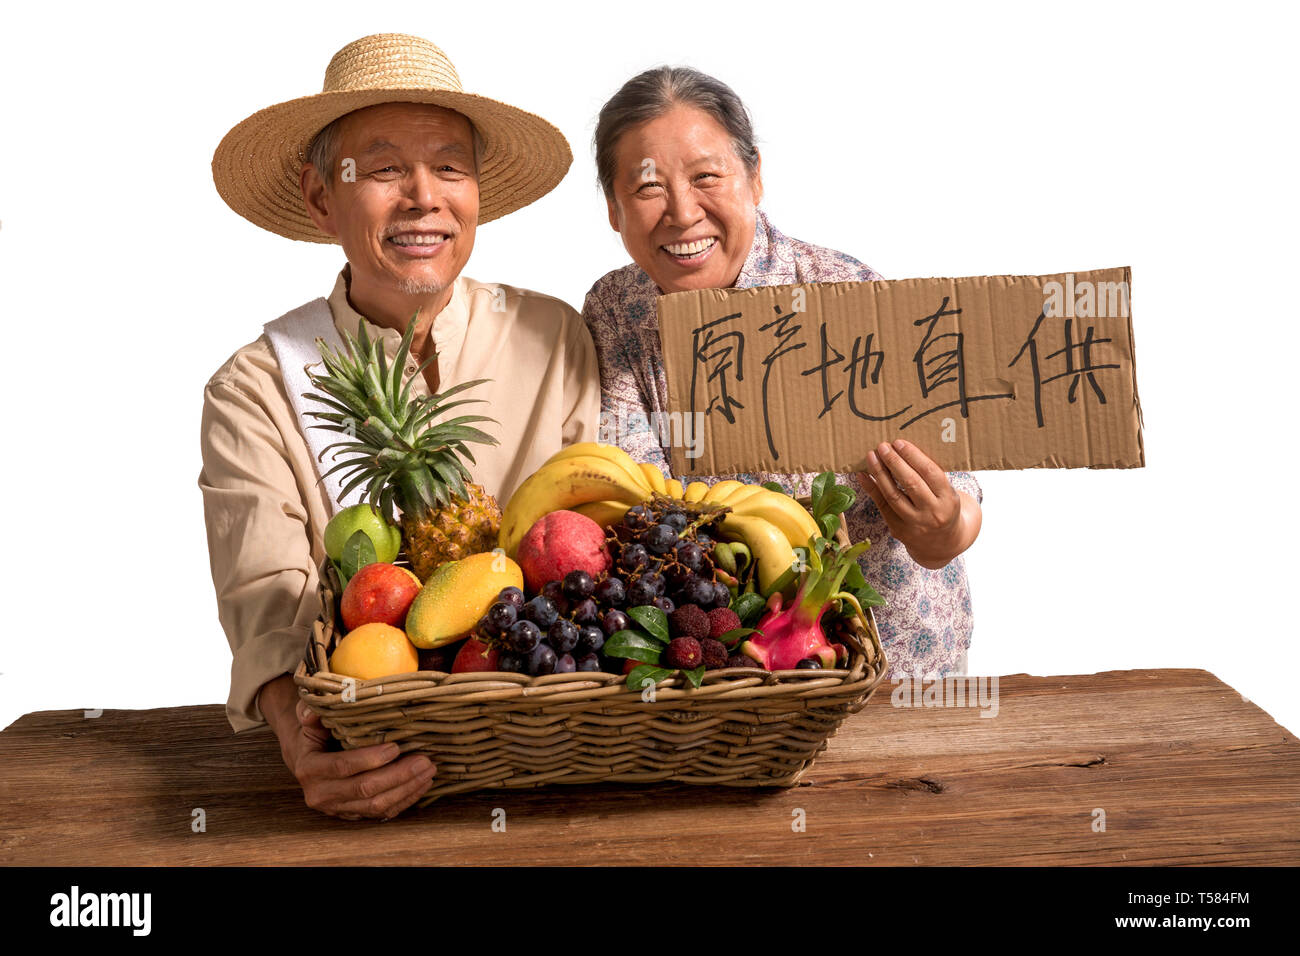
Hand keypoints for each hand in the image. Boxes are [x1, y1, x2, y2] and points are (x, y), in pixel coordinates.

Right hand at [259, 675, 436, 820]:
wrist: (307, 760)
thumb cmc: (315, 734)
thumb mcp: (310, 721)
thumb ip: (311, 713)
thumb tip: (313, 712)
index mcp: (310, 769)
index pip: (342, 766)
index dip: (370, 758)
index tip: (396, 747)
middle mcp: (321, 794)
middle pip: (364, 789)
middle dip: (397, 775)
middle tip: (424, 760)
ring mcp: (337, 809)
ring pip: (376, 805)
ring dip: (406, 789)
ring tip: (428, 771)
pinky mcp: (352, 815)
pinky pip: (382, 813)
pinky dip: (404, 800)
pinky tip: (421, 785)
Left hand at [860, 439, 976, 569]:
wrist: (942, 544)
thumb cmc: (942, 508)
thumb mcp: (946, 493)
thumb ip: (930, 476)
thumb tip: (903, 449)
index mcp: (948, 499)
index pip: (930, 473)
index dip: (913, 456)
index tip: (899, 443)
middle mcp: (932, 513)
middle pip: (910, 484)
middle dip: (894, 462)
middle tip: (882, 446)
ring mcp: (914, 524)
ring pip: (893, 496)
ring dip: (879, 473)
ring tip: (871, 456)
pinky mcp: (899, 530)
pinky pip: (882, 506)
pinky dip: (871, 489)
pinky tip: (863, 476)